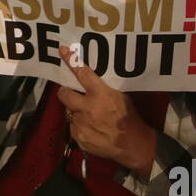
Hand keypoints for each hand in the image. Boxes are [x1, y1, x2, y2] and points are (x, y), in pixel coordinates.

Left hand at [55, 46, 155, 173]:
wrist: (133, 144)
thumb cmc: (129, 118)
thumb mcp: (120, 96)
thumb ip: (102, 89)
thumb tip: (87, 80)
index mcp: (101, 95)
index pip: (82, 73)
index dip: (71, 61)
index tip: (62, 51)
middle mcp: (88, 108)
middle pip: (64, 94)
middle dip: (66, 92)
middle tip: (72, 94)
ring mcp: (82, 124)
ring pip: (70, 112)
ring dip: (77, 113)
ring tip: (91, 118)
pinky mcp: (79, 138)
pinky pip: (73, 128)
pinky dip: (80, 127)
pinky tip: (92, 130)